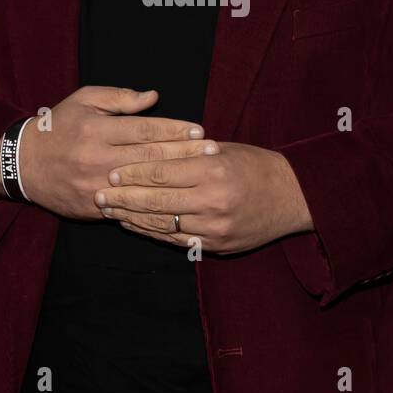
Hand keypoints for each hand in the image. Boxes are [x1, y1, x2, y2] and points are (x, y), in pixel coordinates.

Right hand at [17, 86, 211, 218]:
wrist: (23, 165)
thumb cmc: (58, 127)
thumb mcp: (83, 100)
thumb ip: (119, 98)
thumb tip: (153, 97)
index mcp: (97, 129)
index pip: (144, 130)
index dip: (175, 130)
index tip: (200, 130)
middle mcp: (97, 157)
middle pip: (150, 158)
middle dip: (185, 154)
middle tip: (213, 152)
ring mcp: (95, 185)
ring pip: (143, 186)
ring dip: (176, 183)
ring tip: (203, 178)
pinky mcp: (93, 207)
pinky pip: (128, 209)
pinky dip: (154, 210)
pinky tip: (177, 208)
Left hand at [93, 140, 314, 253]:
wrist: (294, 197)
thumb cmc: (257, 166)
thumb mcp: (226, 150)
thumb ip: (190, 152)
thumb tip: (153, 147)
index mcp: (213, 169)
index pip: (163, 171)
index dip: (133, 173)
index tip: (111, 172)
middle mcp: (213, 199)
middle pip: (157, 200)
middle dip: (123, 198)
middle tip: (98, 194)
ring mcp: (214, 226)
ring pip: (162, 223)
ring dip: (132, 218)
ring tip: (109, 212)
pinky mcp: (217, 245)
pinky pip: (176, 240)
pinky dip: (152, 233)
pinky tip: (134, 226)